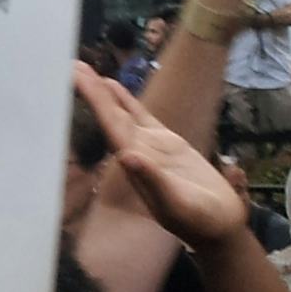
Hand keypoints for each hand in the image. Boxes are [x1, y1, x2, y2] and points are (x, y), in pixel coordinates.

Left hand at [75, 64, 247, 251]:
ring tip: (83, 70)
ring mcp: (150, 146)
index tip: (75, 79)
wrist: (218, 226)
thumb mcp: (176, 203)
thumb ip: (152, 181)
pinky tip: (112, 85)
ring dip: (103, 93)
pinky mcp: (167, 143)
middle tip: (72, 65)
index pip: (109, 126)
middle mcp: (136, 151)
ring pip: (121, 113)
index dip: (94, 101)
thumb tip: (126, 157)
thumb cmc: (198, 220)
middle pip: (109, 115)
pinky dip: (125, 101)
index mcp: (134, 163)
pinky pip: (141, 116)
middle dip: (91, 91)